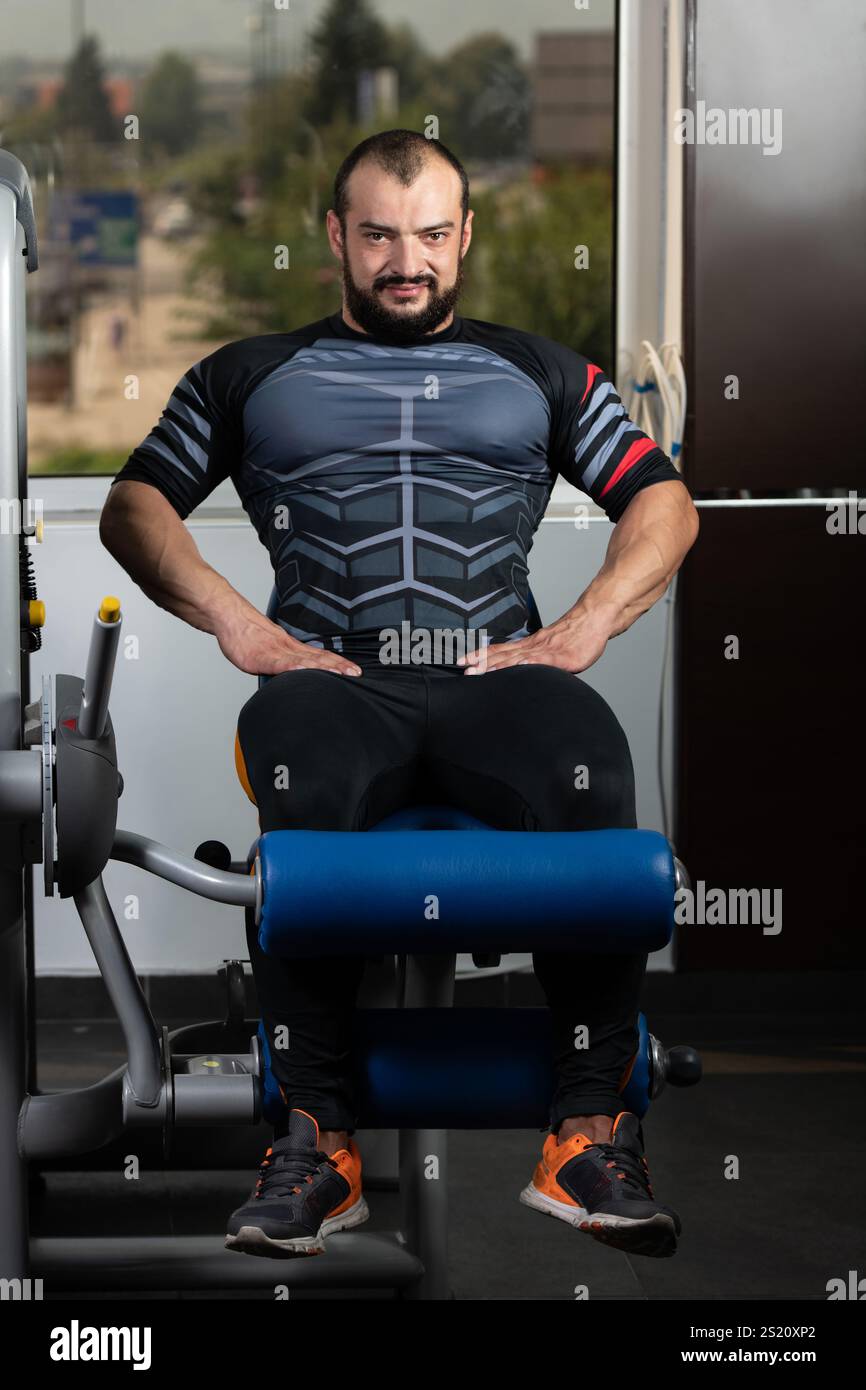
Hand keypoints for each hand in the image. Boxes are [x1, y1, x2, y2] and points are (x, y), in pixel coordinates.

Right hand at [213, 603, 361, 677]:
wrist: (229, 616)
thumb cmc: (247, 633)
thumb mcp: (271, 647)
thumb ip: (285, 660)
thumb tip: (297, 672)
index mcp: (291, 647)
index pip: (320, 655)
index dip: (338, 663)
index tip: (354, 670)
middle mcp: (288, 648)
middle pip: (318, 657)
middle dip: (338, 666)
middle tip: (356, 673)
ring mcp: (275, 652)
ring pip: (304, 660)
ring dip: (323, 667)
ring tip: (340, 673)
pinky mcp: (261, 657)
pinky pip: (280, 663)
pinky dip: (293, 667)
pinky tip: (304, 671)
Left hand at [457, 610, 611, 675]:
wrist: (594, 619)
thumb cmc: (574, 636)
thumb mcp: (549, 647)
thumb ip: (534, 658)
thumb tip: (519, 667)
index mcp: (529, 645)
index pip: (499, 650)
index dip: (480, 656)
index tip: (462, 662)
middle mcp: (533, 646)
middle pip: (503, 654)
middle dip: (482, 663)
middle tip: (463, 669)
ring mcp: (547, 651)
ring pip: (518, 658)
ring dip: (498, 665)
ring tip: (481, 671)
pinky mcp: (563, 657)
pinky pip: (544, 660)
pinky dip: (530, 663)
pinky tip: (520, 667)